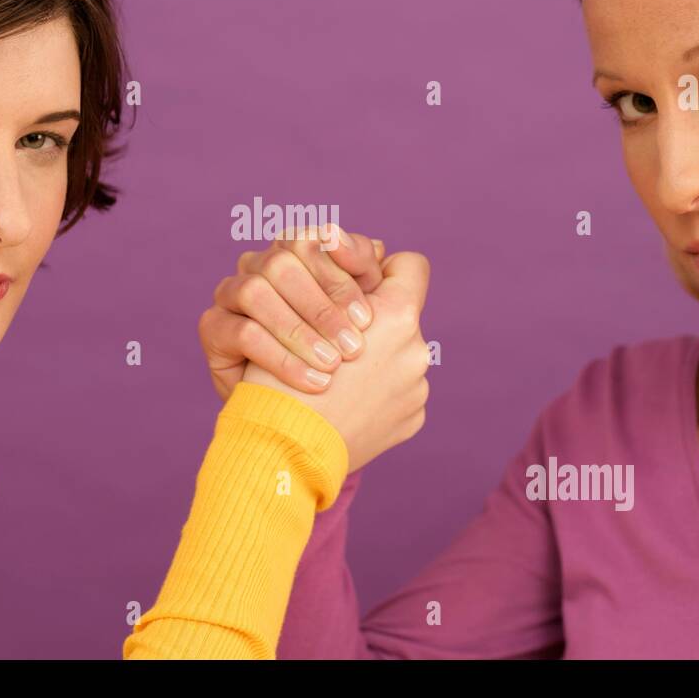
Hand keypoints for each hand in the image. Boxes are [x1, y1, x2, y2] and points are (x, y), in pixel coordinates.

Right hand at [199, 224, 386, 399]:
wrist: (299, 434)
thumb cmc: (343, 378)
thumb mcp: (374, 332)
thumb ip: (378, 288)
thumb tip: (378, 248)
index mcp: (300, 258)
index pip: (317, 238)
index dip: (345, 264)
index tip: (368, 317)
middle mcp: (262, 267)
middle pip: (284, 259)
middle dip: (324, 305)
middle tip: (356, 348)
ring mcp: (232, 294)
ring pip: (257, 291)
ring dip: (300, 332)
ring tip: (333, 367)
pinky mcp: (213, 327)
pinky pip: (244, 331)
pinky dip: (283, 360)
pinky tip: (313, 384)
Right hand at [242, 251, 430, 472]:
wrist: (284, 447)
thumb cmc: (282, 372)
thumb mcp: (302, 308)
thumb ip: (346, 277)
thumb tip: (375, 250)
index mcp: (397, 315)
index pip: (410, 265)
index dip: (383, 269)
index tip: (359, 287)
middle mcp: (416, 349)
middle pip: (401, 317)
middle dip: (374, 323)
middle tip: (338, 338)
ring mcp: (416, 388)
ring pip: (399, 356)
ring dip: (374, 361)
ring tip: (336, 376)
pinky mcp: (411, 419)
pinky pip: (398, 392)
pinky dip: (374, 395)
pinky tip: (344, 404)